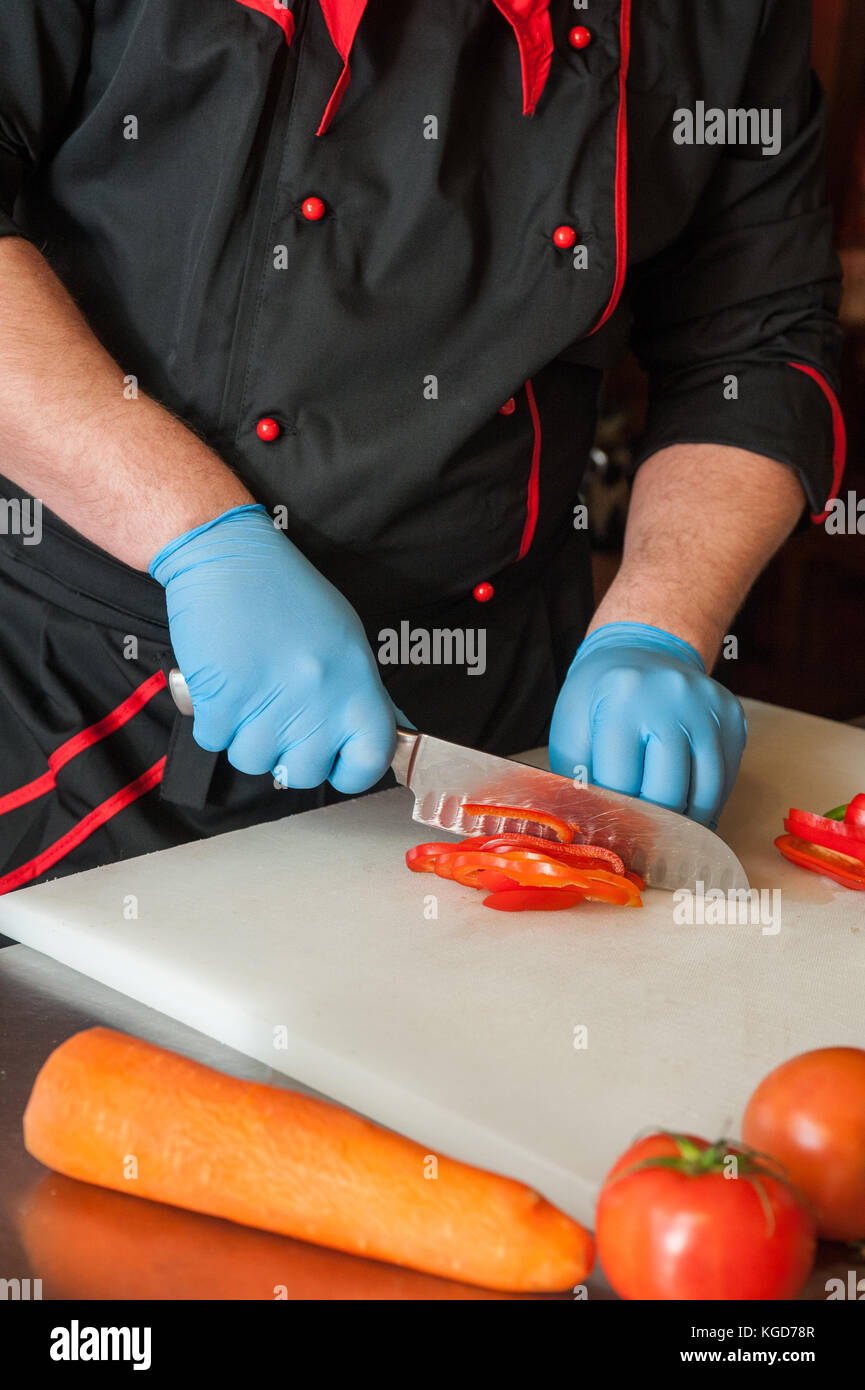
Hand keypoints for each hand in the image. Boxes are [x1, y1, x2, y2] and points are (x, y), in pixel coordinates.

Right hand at [150, 504, 395, 792]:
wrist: (224, 556)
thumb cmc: (285, 593)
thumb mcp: (344, 639)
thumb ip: (359, 692)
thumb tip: (389, 733)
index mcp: (356, 682)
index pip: (370, 760)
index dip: (350, 769)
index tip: (333, 759)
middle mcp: (318, 699)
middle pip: (304, 773)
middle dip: (285, 755)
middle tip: (275, 717)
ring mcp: (269, 703)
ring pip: (252, 761)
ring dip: (242, 736)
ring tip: (246, 693)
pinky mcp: (222, 701)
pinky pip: (213, 740)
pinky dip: (211, 721)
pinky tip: (220, 686)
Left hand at [549, 622, 746, 827]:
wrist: (638, 649)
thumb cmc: (598, 698)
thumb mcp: (571, 732)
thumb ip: (581, 781)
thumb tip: (600, 832)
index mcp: (623, 699)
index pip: (622, 783)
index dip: (615, 813)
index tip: (611, 826)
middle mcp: (672, 698)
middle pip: (669, 793)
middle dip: (652, 822)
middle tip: (640, 832)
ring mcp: (708, 705)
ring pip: (706, 793)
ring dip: (685, 820)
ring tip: (666, 828)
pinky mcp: (732, 715)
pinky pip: (726, 777)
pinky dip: (707, 801)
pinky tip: (688, 806)